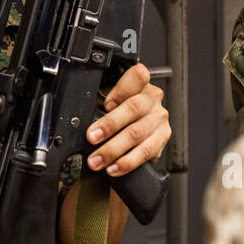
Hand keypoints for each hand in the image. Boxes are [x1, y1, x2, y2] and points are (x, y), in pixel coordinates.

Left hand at [85, 62, 169, 176]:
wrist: (139, 130)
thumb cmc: (123, 113)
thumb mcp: (114, 101)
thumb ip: (105, 104)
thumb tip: (80, 119)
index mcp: (140, 84)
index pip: (138, 76)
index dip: (122, 89)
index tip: (106, 104)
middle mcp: (152, 99)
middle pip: (133, 108)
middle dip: (109, 125)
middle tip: (92, 137)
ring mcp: (159, 118)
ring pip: (137, 133)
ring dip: (114, 149)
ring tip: (97, 160)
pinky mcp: (162, 138)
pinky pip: (145, 152)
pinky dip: (127, 162)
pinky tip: (114, 168)